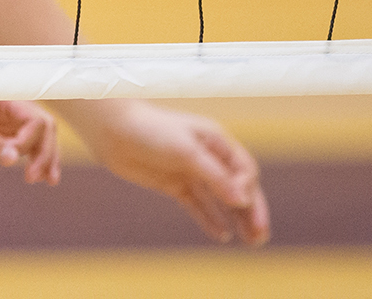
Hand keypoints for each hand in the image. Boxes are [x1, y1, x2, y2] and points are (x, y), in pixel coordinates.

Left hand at [0, 99, 59, 184]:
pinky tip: (36, 175)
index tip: (13, 155)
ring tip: (49, 180)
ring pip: (32, 139)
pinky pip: (15, 148)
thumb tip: (11, 158)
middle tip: (37, 178)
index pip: (33, 115)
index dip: (32, 137)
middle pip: (41, 128)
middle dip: (46, 151)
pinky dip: (28, 160)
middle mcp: (1, 107)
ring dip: (44, 157)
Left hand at [64, 100, 269, 245]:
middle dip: (252, 211)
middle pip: (238, 188)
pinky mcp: (174, 184)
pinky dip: (210, 219)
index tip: (240, 203)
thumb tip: (243, 200)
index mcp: (216, 141)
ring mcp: (190, 171)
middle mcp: (208, 157)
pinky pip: (197, 205)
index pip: (245, 171)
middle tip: (261, 236)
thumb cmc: (150, 130)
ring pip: (220, 199)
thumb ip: (214, 175)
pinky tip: (221, 235)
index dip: (248, 190)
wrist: (111, 130)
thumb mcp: (185, 150)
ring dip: (236, 219)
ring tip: (251, 242)